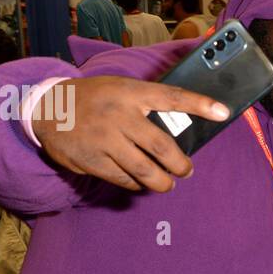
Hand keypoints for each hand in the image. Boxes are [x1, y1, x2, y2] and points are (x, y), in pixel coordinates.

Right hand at [30, 76, 229, 192]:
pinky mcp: (92, 160)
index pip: (172, 97)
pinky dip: (136, 184)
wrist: (48, 107)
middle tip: (186, 171)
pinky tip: (140, 183)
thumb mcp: (121, 89)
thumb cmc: (95, 98)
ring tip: (168, 184)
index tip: (224, 113)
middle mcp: (119, 115)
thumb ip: (147, 104)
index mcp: (131, 93)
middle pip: (162, 147)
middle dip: (180, 166)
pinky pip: (123, 179)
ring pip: (145, 170)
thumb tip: (183, 125)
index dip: (200, 104)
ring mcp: (104, 139)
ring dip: (162, 182)